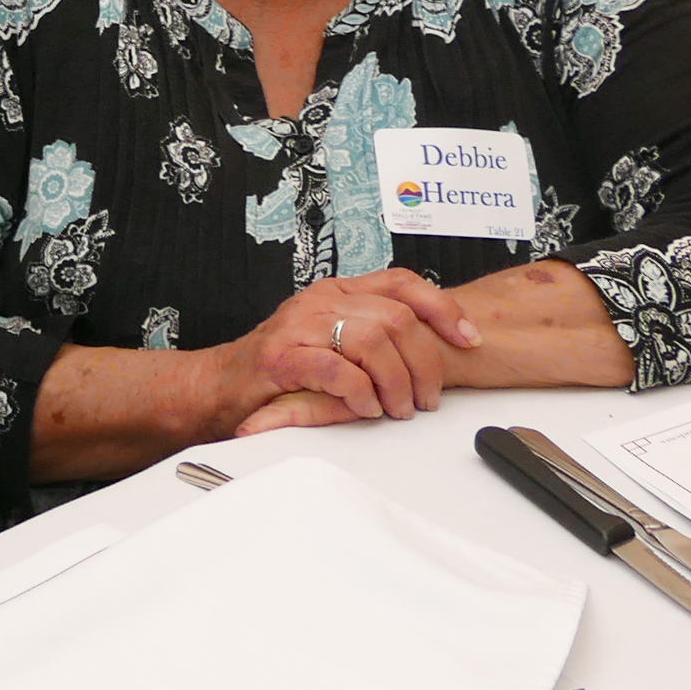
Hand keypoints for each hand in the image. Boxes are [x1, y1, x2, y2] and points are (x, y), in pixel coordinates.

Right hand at [206, 268, 481, 430]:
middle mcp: (320, 300)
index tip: (468, 339)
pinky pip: (339, 370)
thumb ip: (374, 336)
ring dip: (396, 383)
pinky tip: (364, 407)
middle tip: (424, 399)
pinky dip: (361, 393)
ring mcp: (299, 324)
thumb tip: (435, 352)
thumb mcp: (335, 344)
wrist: (222, 388)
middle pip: (397, 317)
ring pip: (374, 340)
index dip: (442, 308)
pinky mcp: (282, 356)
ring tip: (395, 408)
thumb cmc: (283, 372)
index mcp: (337, 292)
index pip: (402, 282)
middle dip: (424, 364)